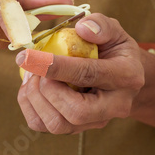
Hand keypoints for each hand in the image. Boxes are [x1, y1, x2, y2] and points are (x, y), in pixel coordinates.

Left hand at [15, 14, 145, 133]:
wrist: (125, 80)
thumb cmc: (115, 52)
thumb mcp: (115, 32)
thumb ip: (102, 26)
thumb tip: (82, 28)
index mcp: (126, 76)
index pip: (88, 75)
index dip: (55, 66)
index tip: (28, 56)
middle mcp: (114, 105)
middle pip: (76, 112)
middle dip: (47, 90)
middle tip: (34, 69)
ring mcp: (95, 122)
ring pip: (58, 124)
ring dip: (34, 98)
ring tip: (31, 75)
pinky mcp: (77, 128)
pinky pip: (45, 126)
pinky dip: (30, 106)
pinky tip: (32, 86)